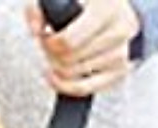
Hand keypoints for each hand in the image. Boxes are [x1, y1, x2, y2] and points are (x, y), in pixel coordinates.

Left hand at [25, 0, 141, 95]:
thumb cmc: (88, 4)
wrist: (121, 10)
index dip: (49, 42)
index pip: (67, 41)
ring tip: (60, 53)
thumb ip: (39, 8)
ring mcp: (122, 53)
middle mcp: (120, 30)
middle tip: (52, 45)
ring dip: (58, 67)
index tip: (47, 35)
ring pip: (72, 73)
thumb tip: (35, 30)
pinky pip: (82, 89)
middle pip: (68, 58)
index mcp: (107, 7)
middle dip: (52, 54)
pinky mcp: (120, 72)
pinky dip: (64, 85)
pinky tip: (56, 76)